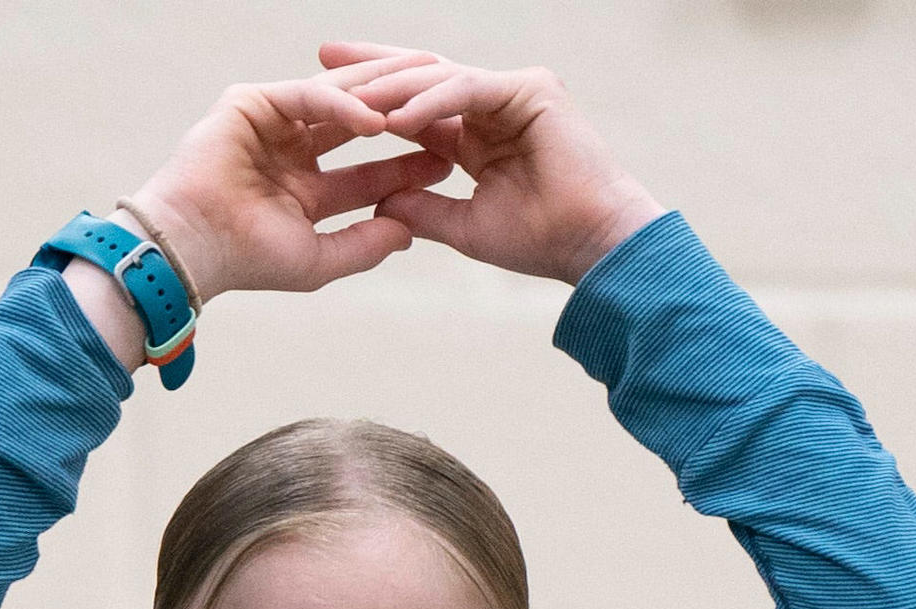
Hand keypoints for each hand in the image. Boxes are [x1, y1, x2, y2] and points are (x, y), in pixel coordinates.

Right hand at [124, 69, 428, 309]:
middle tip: (449, 114)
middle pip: (360, 124)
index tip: (449, 163)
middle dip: (403, 119)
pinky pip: (309, 95)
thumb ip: (363, 245)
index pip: (368, 169)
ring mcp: (273, 122)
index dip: (408, 165)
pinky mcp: (254, 102)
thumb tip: (410, 235)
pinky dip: (343, 106)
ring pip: (339, 99)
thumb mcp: (317, 259)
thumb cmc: (246, 261)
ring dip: (381, 99)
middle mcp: (293, 148)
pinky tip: (374, 120)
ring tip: (422, 102)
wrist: (192, 248)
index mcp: (307, 186)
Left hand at [319, 43, 661, 282]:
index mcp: (478, 133)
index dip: (375, 98)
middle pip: (425, 73)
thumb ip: (423, 208)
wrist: (591, 245)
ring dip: (394, 87)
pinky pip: (467, 91)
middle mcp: (494, 102)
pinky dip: (430, 105)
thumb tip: (378, 202)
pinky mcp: (530, 90)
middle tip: (324, 56)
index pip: (417, 106)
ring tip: (348, 95)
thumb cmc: (538, 241)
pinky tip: (394, 120)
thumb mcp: (464, 226)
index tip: (326, 96)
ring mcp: (514, 90)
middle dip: (374, 65)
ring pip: (441, 77)